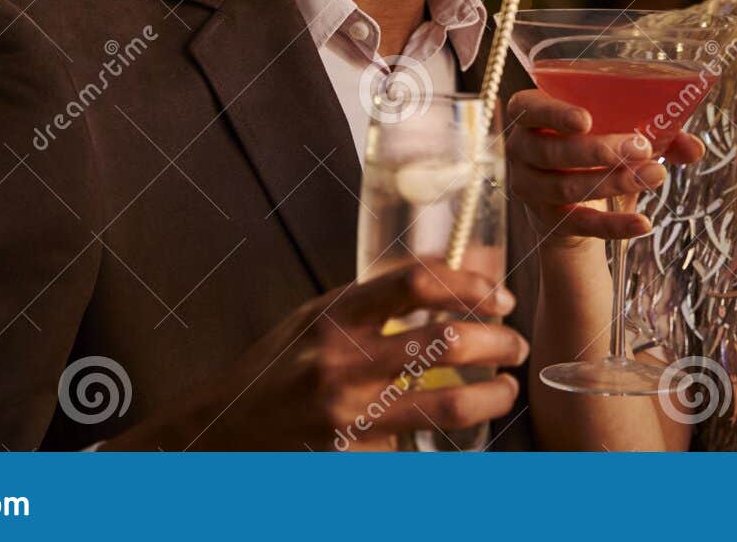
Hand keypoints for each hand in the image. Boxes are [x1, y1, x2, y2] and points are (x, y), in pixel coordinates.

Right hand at [105, 262, 528, 449]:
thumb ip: (371, 301)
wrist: (222, 432)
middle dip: (498, 342)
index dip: (470, 285)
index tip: (499, 296)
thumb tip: (446, 278)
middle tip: (514, 344)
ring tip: (506, 387)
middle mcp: (341, 363)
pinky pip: (416, 445)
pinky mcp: (352, 458)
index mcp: (334, 316)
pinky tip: (458, 427)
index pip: (415, 282)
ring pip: (448, 405)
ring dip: (492, 395)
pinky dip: (444, 435)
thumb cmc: (277, 368)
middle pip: (446, 342)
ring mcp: (347, 416)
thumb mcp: (315, 317)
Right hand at [503, 88, 704, 248]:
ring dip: (615, 182)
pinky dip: (614, 227)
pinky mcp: (550, 220)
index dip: (555, 114)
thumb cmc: (595, 147)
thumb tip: (696, 148)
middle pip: (555, 152)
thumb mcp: (615, 130)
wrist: (572, 202)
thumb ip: (657, 132)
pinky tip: (644, 223)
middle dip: (601, 151)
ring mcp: (530, 188)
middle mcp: (521, 150)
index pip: (530, 108)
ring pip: (569, 187)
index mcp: (530, 114)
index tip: (587, 120)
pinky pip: (582, 224)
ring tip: (657, 174)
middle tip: (643, 147)